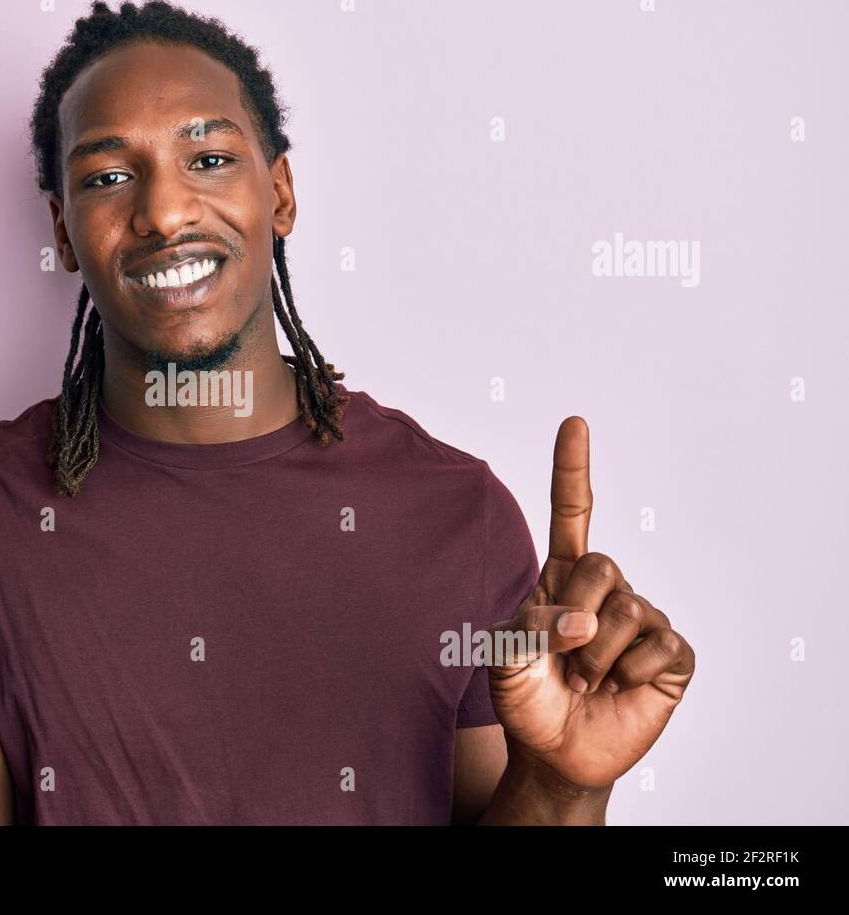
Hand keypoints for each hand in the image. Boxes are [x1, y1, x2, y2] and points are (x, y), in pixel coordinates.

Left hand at [487, 417, 695, 790]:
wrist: (553, 752)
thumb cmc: (526, 696)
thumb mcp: (504, 658)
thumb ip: (530, 627)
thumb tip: (586, 620)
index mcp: (561, 579)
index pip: (572, 514)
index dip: (573, 470)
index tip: (575, 424)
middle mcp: (606, 590)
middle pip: (603, 563)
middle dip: (576, 611)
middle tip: (563, 660)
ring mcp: (643, 620)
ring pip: (629, 610)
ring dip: (596, 658)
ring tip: (585, 681)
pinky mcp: (672, 655)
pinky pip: (661, 646)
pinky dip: (630, 674)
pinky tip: (621, 689)